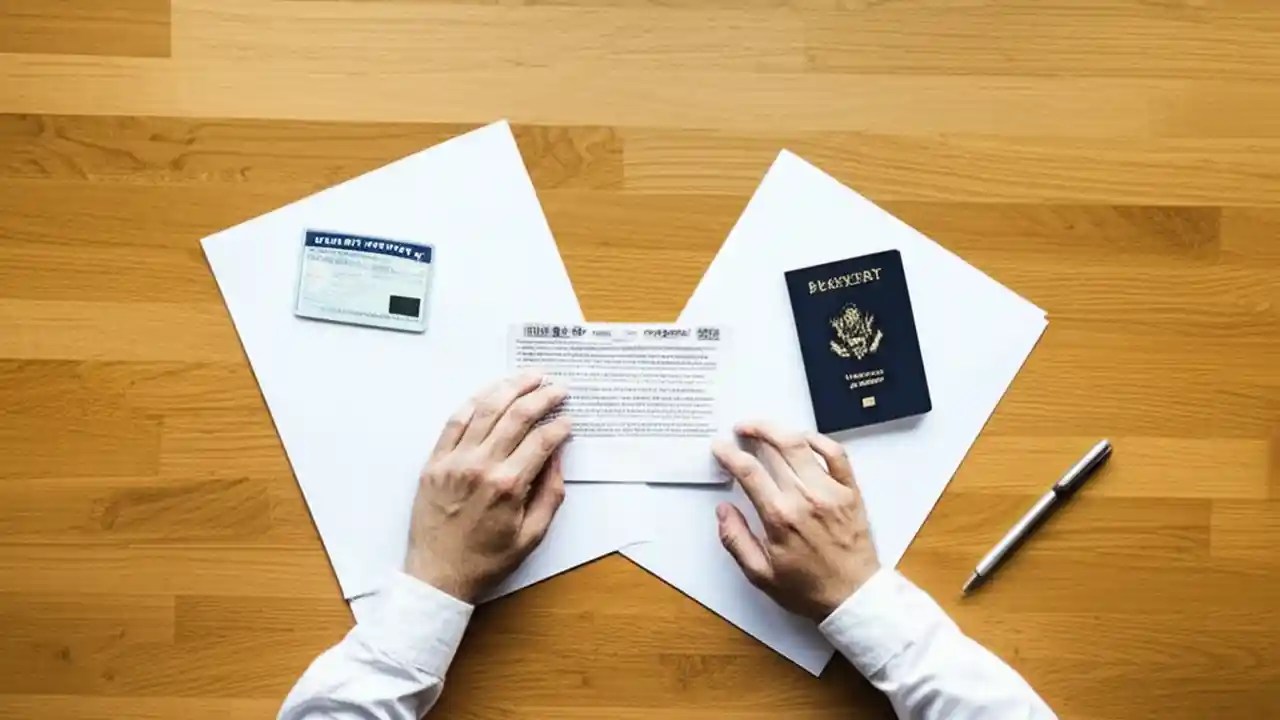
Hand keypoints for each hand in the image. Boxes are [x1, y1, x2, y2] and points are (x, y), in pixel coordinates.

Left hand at [404, 372, 570, 602]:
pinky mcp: (434, 462)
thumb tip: (556, 456)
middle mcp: (480, 467)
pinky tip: (491, 392)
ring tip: (529, 376)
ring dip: (511, 388)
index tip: (569, 419)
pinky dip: (475, 401)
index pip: (542, 440)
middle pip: (517, 416)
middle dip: (542, 397)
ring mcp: (454, 461)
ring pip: (486, 409)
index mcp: (508, 486)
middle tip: (558, 387)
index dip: (560, 424)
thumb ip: (550, 493)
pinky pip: (455, 421)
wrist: (437, 576)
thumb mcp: (532, 535)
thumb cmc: (486, 560)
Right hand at [712, 422, 879, 620]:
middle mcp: (806, 498)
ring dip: (779, 430)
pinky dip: (819, 440)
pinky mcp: (850, 492)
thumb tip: (723, 510)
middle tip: (741, 430)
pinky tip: (804, 438)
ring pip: (802, 445)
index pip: (749, 472)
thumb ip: (736, 539)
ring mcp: (831, 491)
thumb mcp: (760, 574)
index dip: (730, 454)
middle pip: (776, 448)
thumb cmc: (807, 588)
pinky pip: (836, 454)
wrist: (853, 596)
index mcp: (780, 517)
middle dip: (754, 432)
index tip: (720, 448)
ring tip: (765, 428)